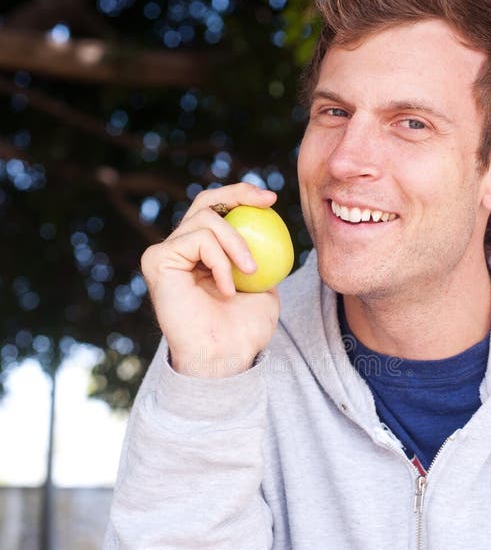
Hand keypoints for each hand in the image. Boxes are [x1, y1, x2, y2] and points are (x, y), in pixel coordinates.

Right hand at [141, 183, 281, 377]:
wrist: (225, 357)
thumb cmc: (244, 330)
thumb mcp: (264, 287)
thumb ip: (262, 258)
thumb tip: (275, 230)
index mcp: (203, 254)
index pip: (218, 211)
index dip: (241, 196)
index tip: (271, 199)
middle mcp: (181, 249)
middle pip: (205, 200)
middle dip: (238, 193)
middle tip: (267, 202)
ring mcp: (166, 252)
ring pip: (207, 219)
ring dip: (236, 243)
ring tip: (250, 273)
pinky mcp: (157, 260)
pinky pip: (197, 240)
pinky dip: (220, 261)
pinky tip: (226, 288)